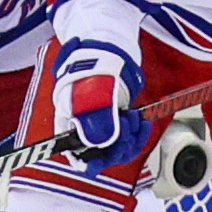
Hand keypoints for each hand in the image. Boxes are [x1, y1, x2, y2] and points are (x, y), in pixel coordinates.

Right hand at [57, 46, 151, 175]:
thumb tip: (103, 143)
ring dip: (130, 139)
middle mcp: (84, 128)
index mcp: (69, 123)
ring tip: (133, 119)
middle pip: (101, 155)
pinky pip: (129, 140)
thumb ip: (97, 119)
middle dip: (117, 145)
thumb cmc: (89, 65)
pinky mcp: (117, 122)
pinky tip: (142, 124)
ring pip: (118, 149)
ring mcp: (102, 126)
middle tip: (125, 124)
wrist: (103, 48)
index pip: (76, 155)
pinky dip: (138, 135)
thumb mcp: (91, 90)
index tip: (98, 163)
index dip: (88, 162)